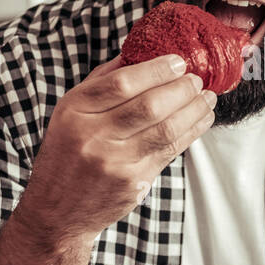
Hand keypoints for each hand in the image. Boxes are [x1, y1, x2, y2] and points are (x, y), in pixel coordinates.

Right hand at [14, 52, 215, 246]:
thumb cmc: (68, 154)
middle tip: (197, 80)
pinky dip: (191, 132)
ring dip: (194, 110)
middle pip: (149, 106)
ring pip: (165, 129)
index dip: (156, 70)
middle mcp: (92, 136)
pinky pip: (169, 151)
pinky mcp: (132, 183)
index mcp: (75, 111)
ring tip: (207, 97)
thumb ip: (103, 82)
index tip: (178, 62)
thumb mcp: (71, 113)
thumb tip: (141, 54)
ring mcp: (113, 162)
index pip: (121, 83)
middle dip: (181, 89)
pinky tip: (201, 120)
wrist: (56, 210)